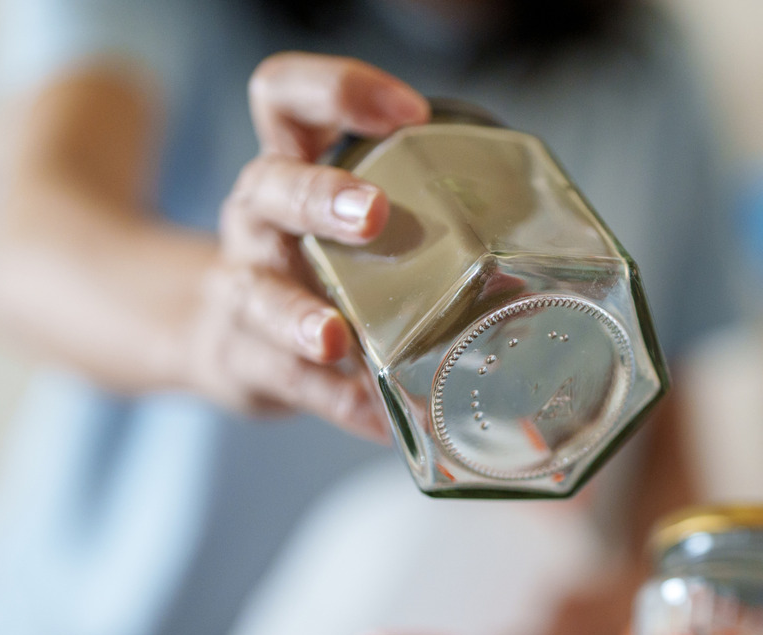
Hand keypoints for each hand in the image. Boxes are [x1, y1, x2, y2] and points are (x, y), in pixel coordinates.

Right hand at [187, 54, 429, 437]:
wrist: (223, 336)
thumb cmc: (313, 264)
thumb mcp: (342, 216)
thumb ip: (414, 205)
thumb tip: (539, 224)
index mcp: (288, 164)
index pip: (286, 94)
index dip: (340, 90)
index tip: (408, 113)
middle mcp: (257, 218)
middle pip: (271, 185)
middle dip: (321, 196)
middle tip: (374, 215)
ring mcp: (244, 289)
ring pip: (259, 294)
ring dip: (301, 317)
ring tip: (337, 340)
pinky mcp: (244, 358)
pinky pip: (288, 381)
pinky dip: (337, 402)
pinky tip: (376, 418)